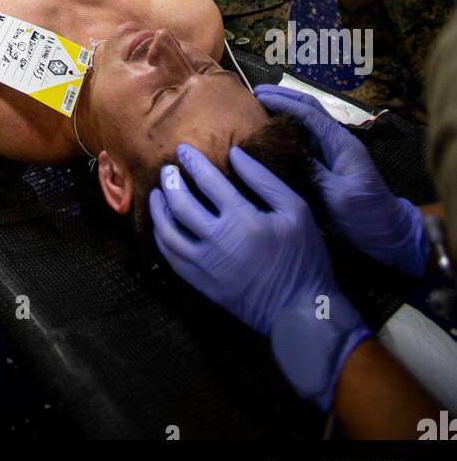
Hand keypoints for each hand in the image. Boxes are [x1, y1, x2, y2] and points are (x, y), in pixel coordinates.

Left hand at [150, 144, 369, 408]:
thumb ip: (263, 180)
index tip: (183, 149)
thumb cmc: (303, 257)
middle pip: (181, 205)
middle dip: (170, 182)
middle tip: (166, 170)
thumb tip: (234, 153)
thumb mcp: (296, 210)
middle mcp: (219, 242)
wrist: (300, 311)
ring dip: (158, 210)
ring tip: (157, 194)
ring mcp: (206, 266)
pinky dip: (161, 238)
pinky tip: (162, 226)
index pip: (208, 182)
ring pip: (168, 233)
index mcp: (244, 220)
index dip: (193, 162)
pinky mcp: (202, 285)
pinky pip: (171, 258)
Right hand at [255, 85, 428, 276]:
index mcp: (341, 142)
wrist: (387, 234)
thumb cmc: (365, 213)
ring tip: (259, 110)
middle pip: (308, 110)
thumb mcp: (336, 193)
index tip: (259, 95)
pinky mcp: (329, 166)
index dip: (283, 101)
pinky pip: (306, 142)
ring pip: (306, 124)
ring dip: (285, 113)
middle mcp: (337, 142)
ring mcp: (333, 153)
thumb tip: (285, 147)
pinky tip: (273, 137)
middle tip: (255, 94)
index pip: (308, 113)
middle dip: (283, 98)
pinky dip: (288, 133)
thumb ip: (312, 169)